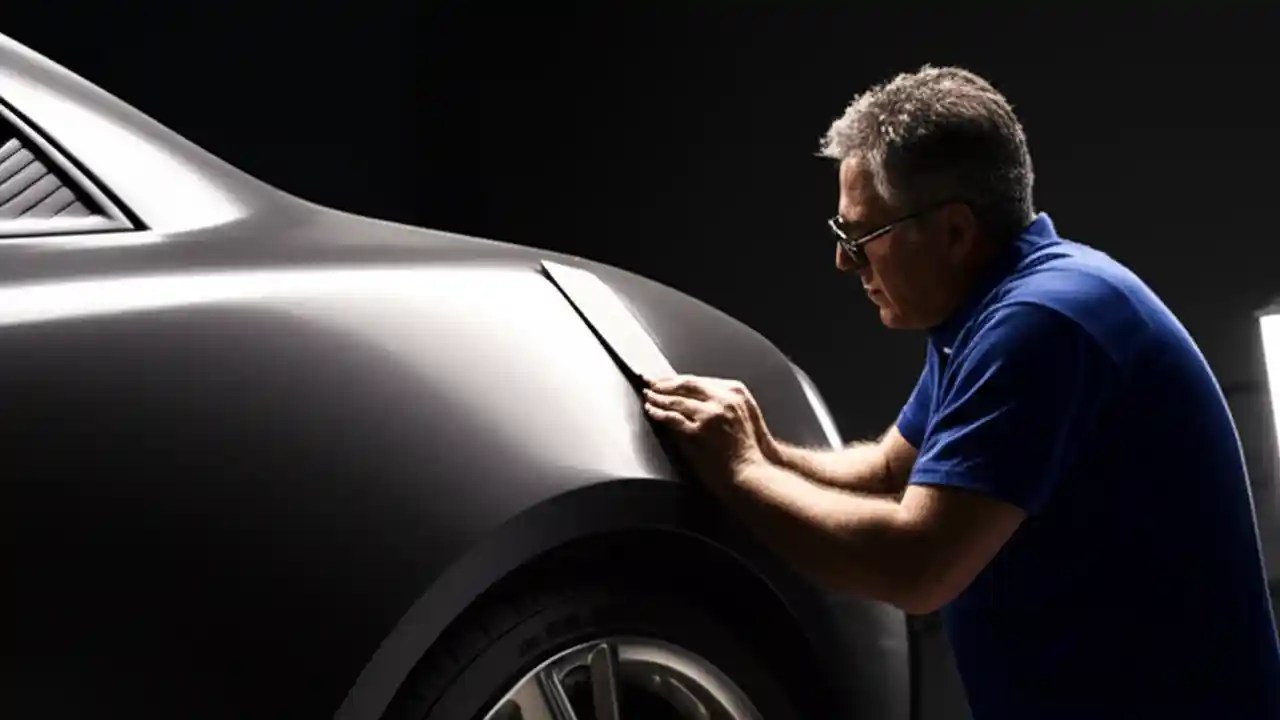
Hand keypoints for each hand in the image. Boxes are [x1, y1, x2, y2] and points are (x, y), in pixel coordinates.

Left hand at [642, 374, 769, 484]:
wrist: (750, 474)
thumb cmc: (746, 451)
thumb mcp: (741, 415)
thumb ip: (721, 402)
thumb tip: (692, 397)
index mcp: (736, 392)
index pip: (700, 380)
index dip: (679, 379)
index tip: (666, 379)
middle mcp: (724, 399)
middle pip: (687, 384)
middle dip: (665, 383)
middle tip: (650, 382)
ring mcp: (710, 415)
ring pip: (677, 399)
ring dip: (658, 397)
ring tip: (648, 396)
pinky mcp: (698, 432)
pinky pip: (672, 418)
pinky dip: (658, 413)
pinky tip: (651, 411)